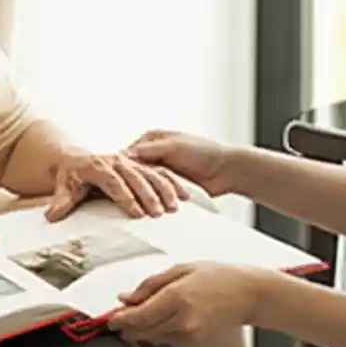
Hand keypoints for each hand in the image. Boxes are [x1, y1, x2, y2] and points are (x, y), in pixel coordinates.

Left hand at [44, 150, 189, 221]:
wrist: (73, 156)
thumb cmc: (70, 173)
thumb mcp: (64, 185)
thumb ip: (61, 201)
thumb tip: (52, 216)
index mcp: (98, 165)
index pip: (113, 182)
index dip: (125, 197)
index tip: (136, 213)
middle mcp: (117, 161)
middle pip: (136, 177)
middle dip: (148, 195)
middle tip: (158, 214)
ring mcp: (130, 161)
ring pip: (151, 173)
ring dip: (163, 189)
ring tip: (173, 208)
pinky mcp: (140, 163)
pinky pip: (160, 170)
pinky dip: (173, 182)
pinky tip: (184, 196)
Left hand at [109, 262, 269, 343]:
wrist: (247, 294)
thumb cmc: (218, 276)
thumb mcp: (181, 269)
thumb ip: (150, 284)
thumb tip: (126, 297)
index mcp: (177, 296)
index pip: (138, 315)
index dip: (119, 318)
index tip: (110, 317)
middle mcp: (182, 319)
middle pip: (141, 330)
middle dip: (126, 326)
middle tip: (118, 317)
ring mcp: (188, 333)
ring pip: (151, 336)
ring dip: (139, 328)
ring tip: (139, 313)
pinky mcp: (192, 340)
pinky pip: (165, 337)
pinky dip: (155, 330)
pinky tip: (157, 318)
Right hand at [125, 130, 241, 196]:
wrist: (226, 170)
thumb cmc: (203, 152)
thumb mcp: (174, 147)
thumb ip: (151, 150)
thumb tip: (125, 155)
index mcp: (152, 139)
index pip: (130, 154)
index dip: (124, 167)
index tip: (119, 179)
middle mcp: (154, 153)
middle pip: (135, 170)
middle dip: (133, 183)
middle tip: (125, 194)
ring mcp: (161, 170)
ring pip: (144, 183)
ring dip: (144, 193)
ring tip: (137, 202)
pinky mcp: (169, 185)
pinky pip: (155, 193)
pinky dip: (153, 199)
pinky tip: (147, 207)